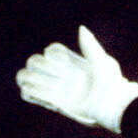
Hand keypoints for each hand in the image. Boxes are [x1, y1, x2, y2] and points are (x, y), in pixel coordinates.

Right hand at [16, 26, 137, 132]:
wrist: (112, 109)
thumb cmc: (110, 85)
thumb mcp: (103, 62)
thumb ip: (90, 45)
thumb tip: (81, 28)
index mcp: (72, 63)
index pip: (51, 51)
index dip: (52, 54)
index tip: (65, 63)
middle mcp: (62, 75)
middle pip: (34, 62)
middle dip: (41, 66)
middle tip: (60, 78)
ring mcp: (57, 89)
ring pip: (26, 76)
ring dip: (32, 80)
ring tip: (53, 89)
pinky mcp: (54, 104)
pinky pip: (28, 94)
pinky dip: (32, 93)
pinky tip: (52, 101)